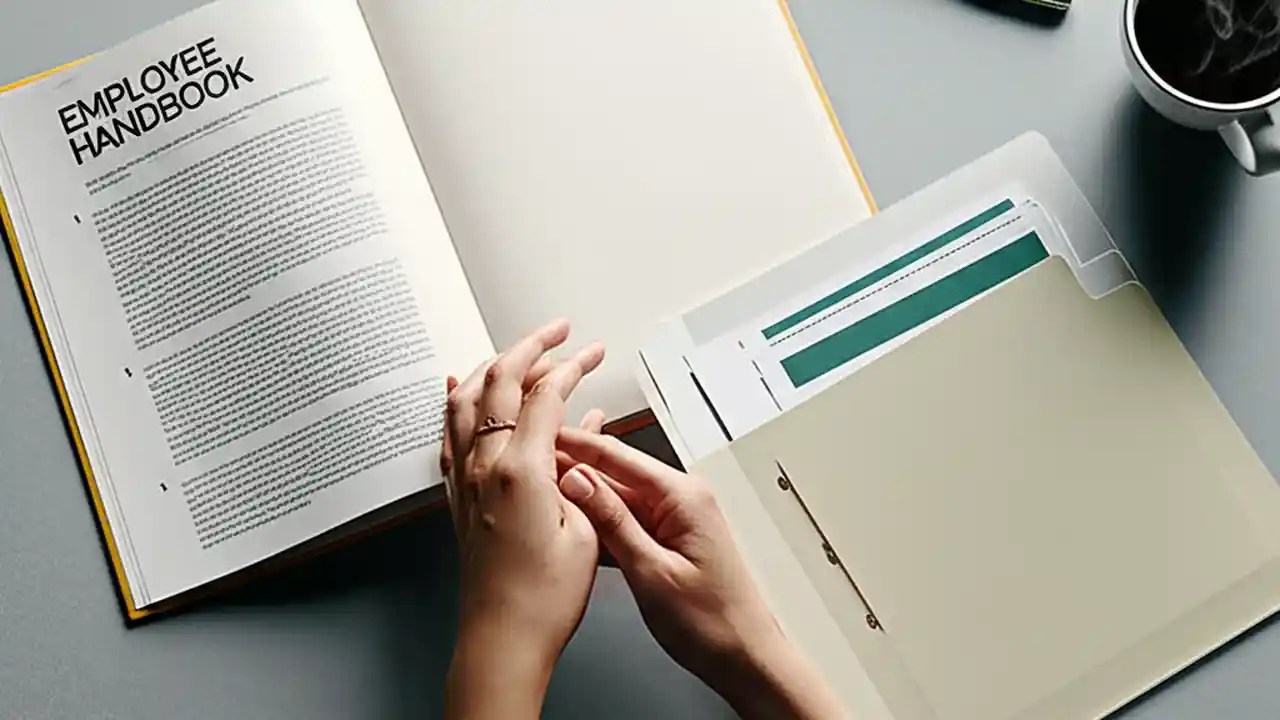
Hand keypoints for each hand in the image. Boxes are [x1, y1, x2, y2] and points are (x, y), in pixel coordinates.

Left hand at [442, 320, 604, 719]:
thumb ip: (582, 474)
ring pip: (466, 398)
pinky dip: (457, 402)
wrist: (502, 639)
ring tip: (515, 352)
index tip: (591, 353)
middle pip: (500, 381)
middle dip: (531, 346)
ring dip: (492, 366)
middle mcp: (484, 465)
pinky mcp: (456, 497)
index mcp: (520, 470)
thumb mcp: (585, 530)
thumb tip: (585, 440)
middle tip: (557, 332)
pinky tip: (459, 391)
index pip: (545, 394)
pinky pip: (448, 432)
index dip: (572, 366)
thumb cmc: (542, 598)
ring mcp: (464, 479)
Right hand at [555, 428, 846, 719]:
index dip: (575, 443)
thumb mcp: (651, 571)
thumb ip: (613, 521)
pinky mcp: (670, 541)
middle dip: (573, 467)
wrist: (745, 660)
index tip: (541, 434)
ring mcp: (676, 520)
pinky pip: (628, 522)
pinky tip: (574, 528)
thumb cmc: (713, 624)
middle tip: (529, 465)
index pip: (617, 455)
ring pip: (618, 499)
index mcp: (683, 496)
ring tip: (541, 494)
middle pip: (616, 473)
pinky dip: (600, 525)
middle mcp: (682, 500)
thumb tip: (579, 480)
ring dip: (583, 498)